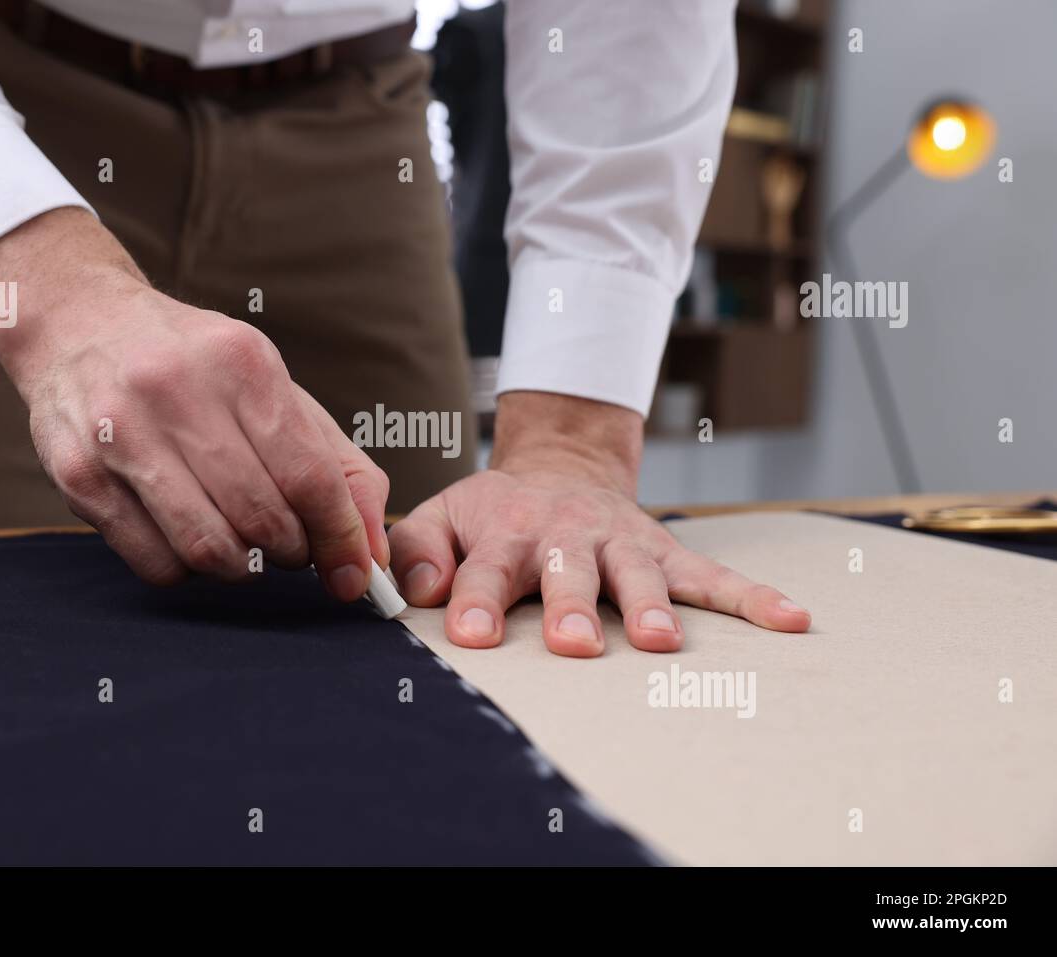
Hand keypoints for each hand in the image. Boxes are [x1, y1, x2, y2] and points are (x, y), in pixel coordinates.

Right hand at [0, 209, 388, 598]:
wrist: (82, 324)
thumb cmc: (197, 369)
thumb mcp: (276, 391)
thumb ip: (339, 468)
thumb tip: (371, 551)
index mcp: (241, 362)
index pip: (309, 476)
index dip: (340, 537)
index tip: (354, 572)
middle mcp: (176, 392)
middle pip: (261, 519)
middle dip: (290, 551)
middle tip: (289, 544)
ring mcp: (120, 434)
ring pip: (208, 548)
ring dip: (241, 566)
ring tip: (243, 545)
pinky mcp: (78, 475)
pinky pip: (155, 562)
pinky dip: (187, 569)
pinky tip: (189, 537)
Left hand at [389, 392, 810, 655]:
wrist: (559, 469)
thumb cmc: (495, 513)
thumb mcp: (444, 517)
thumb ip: (418, 551)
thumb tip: (421, 592)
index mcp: (506, 531)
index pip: (485, 570)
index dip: (475, 601)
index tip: (471, 636)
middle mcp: (566, 535)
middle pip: (568, 572)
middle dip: (571, 606)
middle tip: (574, 643)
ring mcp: (620, 542)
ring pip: (638, 575)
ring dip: (650, 607)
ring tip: (660, 642)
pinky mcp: (664, 550)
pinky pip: (711, 574)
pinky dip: (751, 597)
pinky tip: (791, 619)